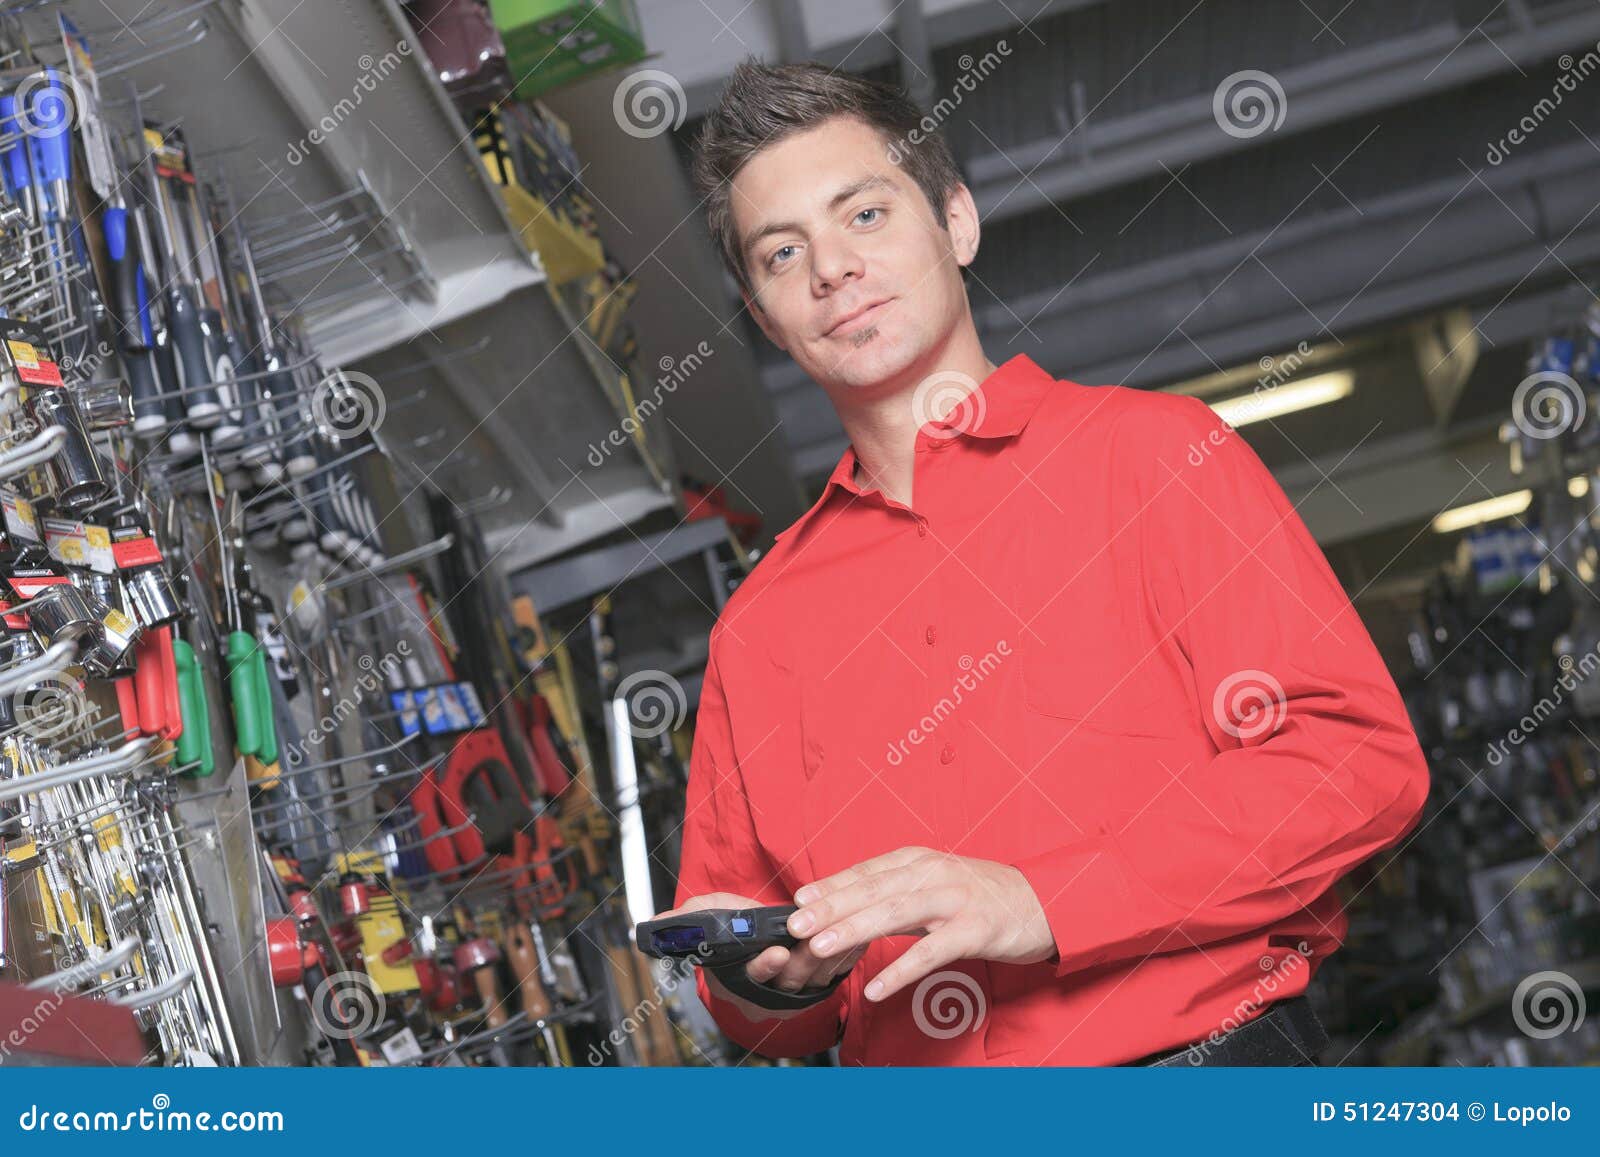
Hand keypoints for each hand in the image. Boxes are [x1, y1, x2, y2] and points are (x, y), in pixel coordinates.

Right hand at [649, 893, 864, 1021]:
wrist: (760, 925)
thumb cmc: (730, 921)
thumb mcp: (704, 915)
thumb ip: (682, 921)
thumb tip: (648, 925)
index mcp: (740, 976)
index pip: (752, 978)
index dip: (764, 967)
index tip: (775, 953)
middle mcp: (770, 987)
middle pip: (791, 980)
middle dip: (805, 960)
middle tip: (816, 940)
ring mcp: (799, 984)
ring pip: (820, 974)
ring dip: (833, 952)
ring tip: (844, 930)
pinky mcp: (824, 974)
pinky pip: (841, 967)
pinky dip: (851, 950)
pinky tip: (860, 932)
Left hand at [788, 847, 1055, 1001]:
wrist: (1044, 901)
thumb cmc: (981, 895)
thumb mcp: (934, 881)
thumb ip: (894, 890)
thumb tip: (844, 902)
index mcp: (918, 860)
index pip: (865, 872)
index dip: (830, 886)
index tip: (796, 900)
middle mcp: (932, 874)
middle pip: (873, 890)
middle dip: (830, 907)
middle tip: (794, 924)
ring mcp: (954, 901)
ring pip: (895, 914)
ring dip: (855, 929)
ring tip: (822, 947)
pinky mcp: (974, 930)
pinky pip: (931, 952)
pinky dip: (901, 970)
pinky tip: (877, 988)